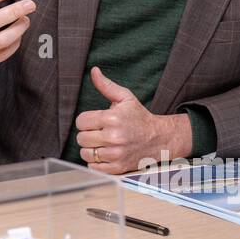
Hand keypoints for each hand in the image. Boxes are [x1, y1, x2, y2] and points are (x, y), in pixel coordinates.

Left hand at [73, 67, 192, 173]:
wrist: (159, 138)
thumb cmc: (139, 117)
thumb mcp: (125, 98)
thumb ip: (106, 86)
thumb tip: (94, 71)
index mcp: (112, 118)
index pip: (81, 122)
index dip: (86, 121)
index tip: (95, 121)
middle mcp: (113, 137)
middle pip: (81, 138)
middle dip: (88, 134)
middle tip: (99, 132)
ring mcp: (116, 154)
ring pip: (85, 153)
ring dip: (90, 149)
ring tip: (102, 143)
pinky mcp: (118, 167)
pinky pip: (93, 167)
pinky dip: (96, 162)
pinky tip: (105, 154)